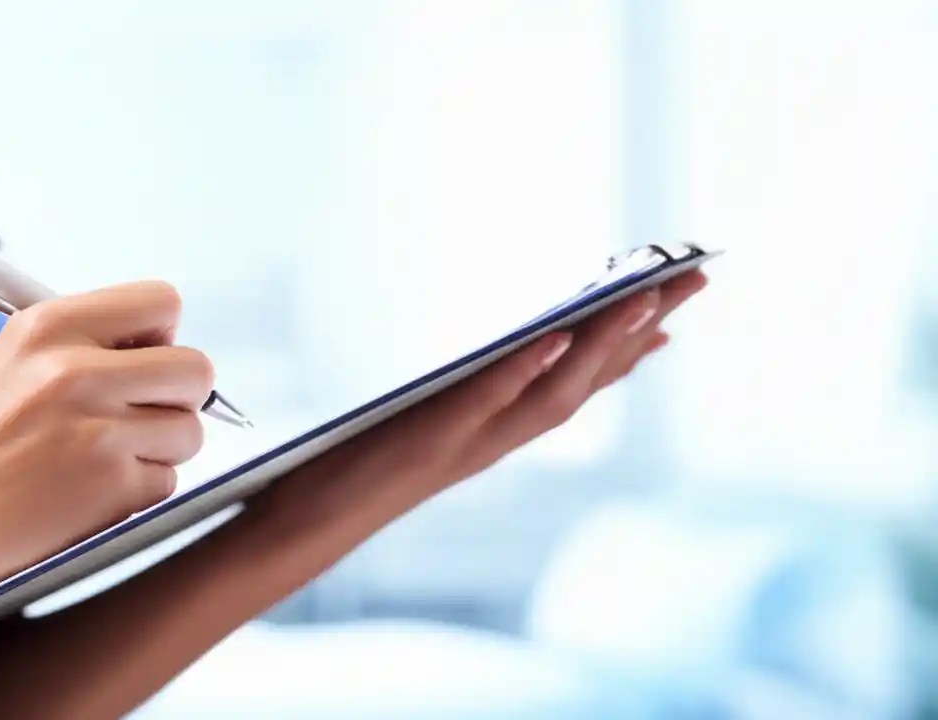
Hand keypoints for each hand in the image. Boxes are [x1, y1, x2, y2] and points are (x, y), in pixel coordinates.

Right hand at [0, 281, 211, 596]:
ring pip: (190, 429)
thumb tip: (168, 343)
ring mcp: (96, 431)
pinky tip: (89, 493)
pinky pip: (168, 480)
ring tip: (102, 460)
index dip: (162, 337)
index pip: (162, 301)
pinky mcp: (110, 487)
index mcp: (49, 326)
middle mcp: (74, 370)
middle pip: (195, 368)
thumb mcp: (16, 361)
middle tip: (135, 418)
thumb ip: (88, 342)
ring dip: (160, 449)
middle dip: (178, 398)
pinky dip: (139, 491)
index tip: (140, 362)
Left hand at [270, 272, 706, 508]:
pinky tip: (555, 333)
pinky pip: (485, 401)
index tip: (669, 309)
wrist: (307, 525)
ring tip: (644, 299)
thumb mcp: (423, 427)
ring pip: (551, 395)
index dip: (627, 351)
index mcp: (494, 434)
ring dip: (601, 347)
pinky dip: (523, 368)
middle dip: (640, 333)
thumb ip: (461, 397)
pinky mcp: (428, 438)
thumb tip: (493, 353)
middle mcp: (493, 441)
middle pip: (584, 385)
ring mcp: (465, 443)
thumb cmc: (357, 474)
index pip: (576, 387)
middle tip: (694, 279)